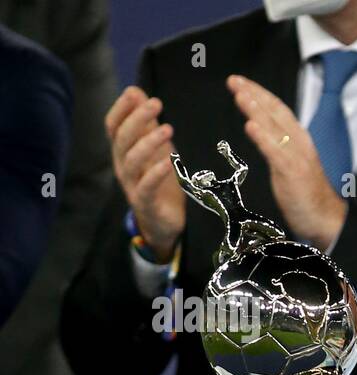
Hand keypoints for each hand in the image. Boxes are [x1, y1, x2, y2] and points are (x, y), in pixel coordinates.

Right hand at [105, 86, 184, 259]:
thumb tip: (138, 93)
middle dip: (137, 119)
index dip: (121, 108)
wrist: (163, 224)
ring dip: (149, 142)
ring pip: (132, 160)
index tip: (134, 92)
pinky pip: (146, 186)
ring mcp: (132, 185)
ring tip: (167, 129)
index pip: (114, 126)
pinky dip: (156, 173)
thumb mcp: (155, 150)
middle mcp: (123, 166)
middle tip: (156, 103)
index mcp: (123, 151)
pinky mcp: (146, 203)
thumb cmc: (160, 182)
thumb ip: (147, 125)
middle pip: (122, 139)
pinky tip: (168, 161)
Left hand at [228, 74, 346, 249]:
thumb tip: (260, 132)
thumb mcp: (291, 166)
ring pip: (274, 128)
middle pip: (275, 113)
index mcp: (299, 141)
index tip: (242, 83)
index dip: (260, 94)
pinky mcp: (293, 173)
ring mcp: (296, 157)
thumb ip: (277, 148)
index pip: (278, 111)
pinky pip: (276, 152)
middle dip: (254, 94)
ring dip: (256, 109)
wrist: (328, 220)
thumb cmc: (308, 197)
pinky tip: (251, 126)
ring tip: (240, 95)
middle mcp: (299, 144)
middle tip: (233, 80)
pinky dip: (263, 137)